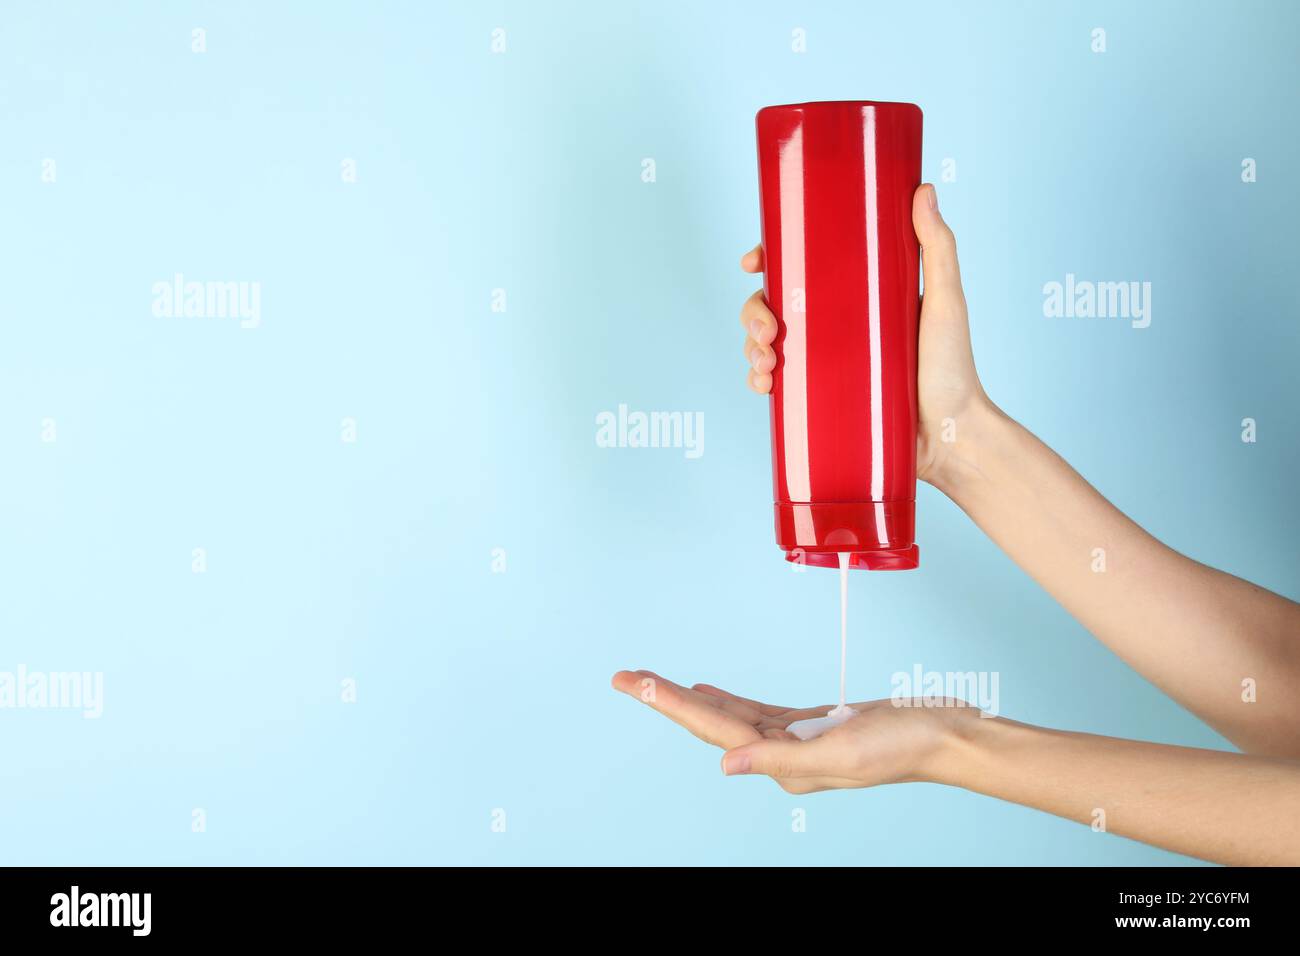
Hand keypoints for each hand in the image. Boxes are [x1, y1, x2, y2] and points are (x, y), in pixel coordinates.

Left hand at [611, 669, 976, 792]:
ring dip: (689, 697)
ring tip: (651, 681)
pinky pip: (756, 712)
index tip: (633, 682)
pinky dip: (727, 699)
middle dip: (664, 698)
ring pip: (728, 715)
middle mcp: (781, 756)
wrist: (945, 735)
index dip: (670, 703)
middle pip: (710, 722)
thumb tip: (724, 765)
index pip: (714, 729)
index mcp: (784, 765)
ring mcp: (795, 740)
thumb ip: (780, 757)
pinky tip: (707, 690)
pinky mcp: (810, 724)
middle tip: (624, 677)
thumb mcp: (839, 750)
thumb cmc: (901, 745)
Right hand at [739, 183, 988, 484]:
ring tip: (765, 359)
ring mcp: (825, 363)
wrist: (950, 437)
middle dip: (752, 311)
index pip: (802, 268)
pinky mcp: (820, 399)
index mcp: (856, 296)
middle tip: (765, 327)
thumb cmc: (954, 368)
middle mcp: (836, 326)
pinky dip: (758, 380)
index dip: (769, 260)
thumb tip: (923, 188)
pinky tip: (763, 384)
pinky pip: (775, 385)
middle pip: (774, 305)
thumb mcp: (945, 300)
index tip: (753, 263)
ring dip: (750, 346)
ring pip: (766, 343)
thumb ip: (937, 247)